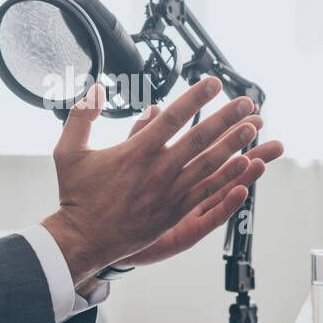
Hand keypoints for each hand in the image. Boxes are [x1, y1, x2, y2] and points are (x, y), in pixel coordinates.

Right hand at [41, 76, 273, 283]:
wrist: (83, 239)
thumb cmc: (76, 195)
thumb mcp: (69, 151)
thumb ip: (81, 116)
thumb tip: (96, 89)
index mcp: (136, 153)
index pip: (172, 118)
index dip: (195, 98)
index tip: (213, 83)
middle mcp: (157, 172)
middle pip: (199, 139)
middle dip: (226, 118)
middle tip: (246, 102)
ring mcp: (169, 194)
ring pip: (209, 165)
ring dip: (233, 145)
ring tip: (253, 128)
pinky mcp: (174, 213)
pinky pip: (207, 192)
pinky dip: (228, 179)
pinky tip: (245, 167)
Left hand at [115, 104, 283, 267]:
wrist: (100, 236)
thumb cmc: (114, 198)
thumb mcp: (125, 161)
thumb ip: (140, 135)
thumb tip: (153, 108)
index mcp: (175, 168)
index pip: (207, 141)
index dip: (227, 125)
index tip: (248, 109)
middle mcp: (187, 187)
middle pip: (222, 163)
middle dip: (244, 144)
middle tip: (263, 126)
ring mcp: (189, 209)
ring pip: (222, 190)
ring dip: (244, 175)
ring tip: (262, 159)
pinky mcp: (186, 231)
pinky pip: (210, 218)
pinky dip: (227, 205)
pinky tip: (241, 192)